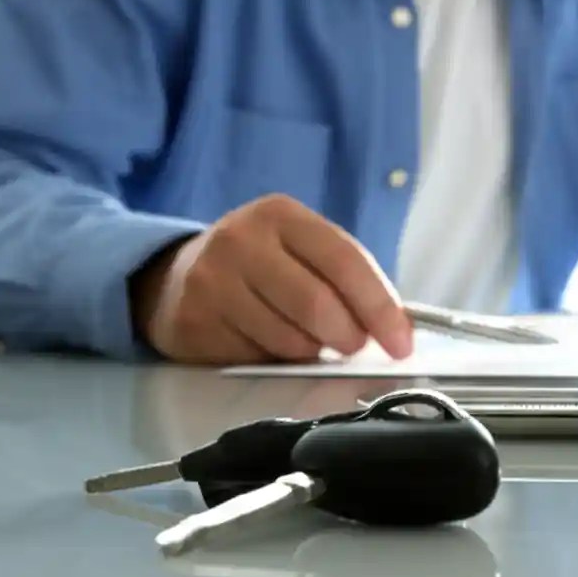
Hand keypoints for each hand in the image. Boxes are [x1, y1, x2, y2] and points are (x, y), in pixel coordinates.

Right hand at [131, 194, 413, 364]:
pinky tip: (269, 344)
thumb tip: (395, 327)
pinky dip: (278, 361)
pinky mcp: (195, 323)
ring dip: (313, 353)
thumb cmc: (262, 266)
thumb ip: (346, 278)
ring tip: (308, 341)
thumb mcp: (300, 250)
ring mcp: (212, 281)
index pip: (344, 261)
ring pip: (289, 340)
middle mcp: (242, 240)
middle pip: (316, 304)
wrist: (175, 278)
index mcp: (281, 214)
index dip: (380, 307)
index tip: (402, 343)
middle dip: (349, 336)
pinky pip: (258, 359)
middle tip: (355, 347)